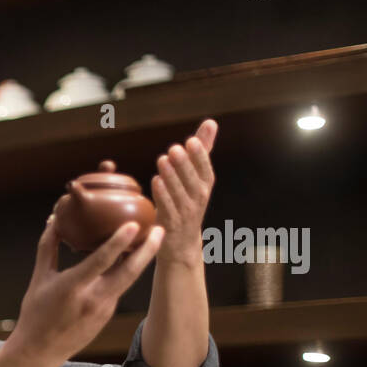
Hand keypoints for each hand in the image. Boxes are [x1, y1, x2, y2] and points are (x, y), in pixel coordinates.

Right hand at [8, 215, 164, 366]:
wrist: (40, 351)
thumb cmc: (35, 313)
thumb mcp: (39, 278)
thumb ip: (48, 247)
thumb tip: (54, 219)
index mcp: (72, 288)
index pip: (100, 261)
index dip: (119, 242)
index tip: (134, 224)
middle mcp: (92, 299)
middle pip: (128, 272)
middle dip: (148, 250)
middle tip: (160, 229)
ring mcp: (103, 309)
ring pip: (127, 279)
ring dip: (141, 259)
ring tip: (152, 238)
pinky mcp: (108, 315)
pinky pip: (119, 288)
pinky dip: (125, 271)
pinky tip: (130, 257)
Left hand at [152, 118, 217, 262]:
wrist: (181, 243)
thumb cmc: (188, 202)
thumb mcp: (198, 177)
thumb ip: (202, 150)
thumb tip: (211, 123)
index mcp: (205, 186)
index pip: (205, 170)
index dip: (200, 157)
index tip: (192, 141)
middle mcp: (198, 199)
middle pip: (193, 181)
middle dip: (185, 164)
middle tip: (175, 148)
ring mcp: (185, 213)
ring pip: (179, 194)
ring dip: (171, 177)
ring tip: (162, 159)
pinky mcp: (171, 224)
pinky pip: (167, 209)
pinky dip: (162, 196)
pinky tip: (156, 181)